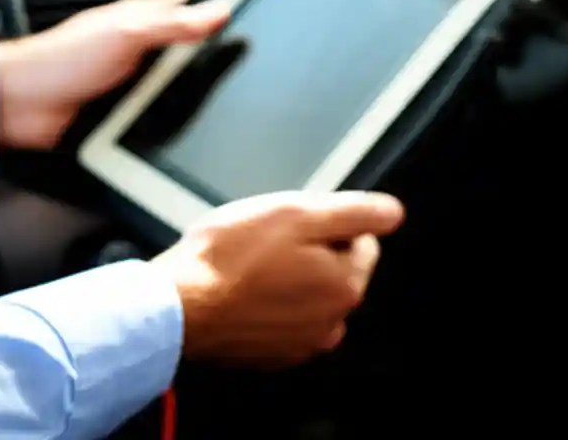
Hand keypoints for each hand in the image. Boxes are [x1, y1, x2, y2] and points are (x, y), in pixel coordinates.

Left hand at [0, 0, 228, 148]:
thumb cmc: (60, 61)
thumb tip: (219, 11)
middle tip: (230, 55)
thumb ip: (175, 24)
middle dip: (201, 52)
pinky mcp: (124, 109)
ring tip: (210, 90)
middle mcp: (133, 48)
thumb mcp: (127, 33)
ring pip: (170, 81)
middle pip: (179, 46)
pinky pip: (157, 111)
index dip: (202, 6)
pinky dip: (167, 114)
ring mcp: (128, 80)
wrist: (25, 106)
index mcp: (134, 19)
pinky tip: (178, 117)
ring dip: (183, 88)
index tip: (231, 9)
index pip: (177, 6)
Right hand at [151, 191, 404, 365]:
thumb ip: (357, 212)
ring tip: (249, 268)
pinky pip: (282, 318)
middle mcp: (332, 321)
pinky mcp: (271, 354)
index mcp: (346, 285)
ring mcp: (301, 342)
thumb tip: (393, 213)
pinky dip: (268, 304)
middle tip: (266, 244)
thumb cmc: (228, 258)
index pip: (361, 241)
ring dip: (287, 278)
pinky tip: (241, 292)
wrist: (173, 308)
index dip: (326, 225)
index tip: (293, 225)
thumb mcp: (299, 213)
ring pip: (307, 294)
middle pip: (334, 268)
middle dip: (307, 252)